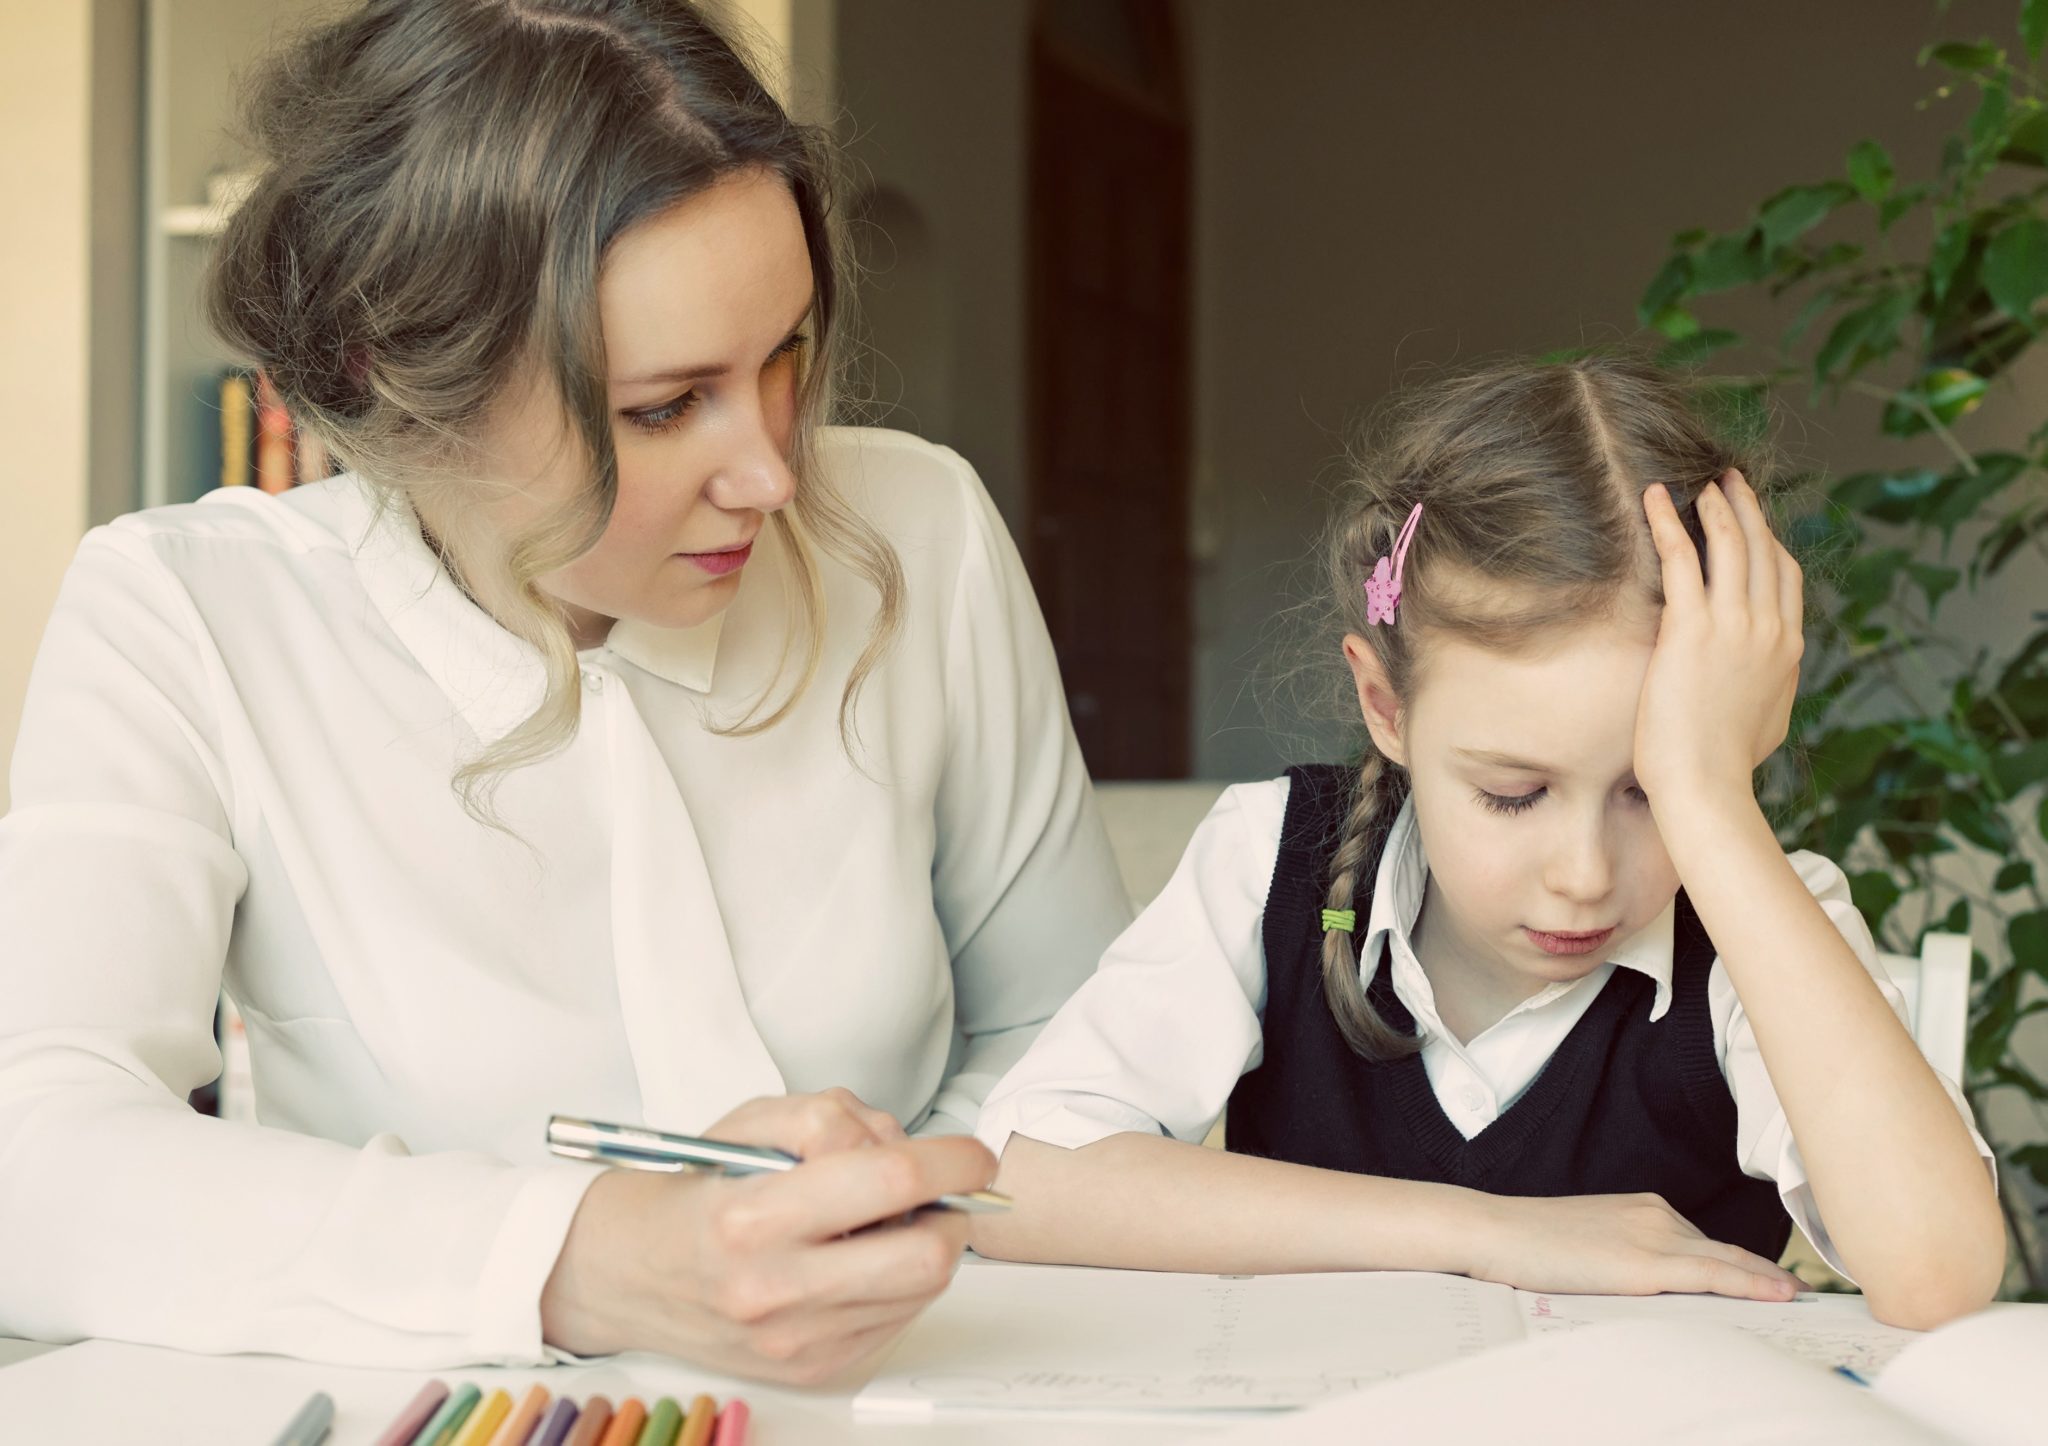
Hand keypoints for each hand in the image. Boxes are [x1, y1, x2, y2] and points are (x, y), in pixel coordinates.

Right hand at [540, 1088, 996, 1383]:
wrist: (628, 1273)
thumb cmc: (695, 1187)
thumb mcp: (751, 1123)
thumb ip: (832, 1119)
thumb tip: (908, 1144)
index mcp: (751, 1216)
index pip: (888, 1182)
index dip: (951, 1160)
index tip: (972, 1150)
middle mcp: (774, 1289)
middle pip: (925, 1254)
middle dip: (952, 1210)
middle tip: (941, 1185)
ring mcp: (795, 1340)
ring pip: (922, 1288)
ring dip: (927, 1242)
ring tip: (885, 1218)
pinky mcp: (813, 1368)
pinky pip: (897, 1317)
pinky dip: (899, 1279)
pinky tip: (862, 1255)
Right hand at [1467, 1191, 1799, 1301]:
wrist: (1496, 1232)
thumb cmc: (1530, 1244)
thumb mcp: (1590, 1245)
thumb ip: (1628, 1256)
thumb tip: (1656, 1286)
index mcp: (1643, 1209)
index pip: (1705, 1242)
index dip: (1744, 1264)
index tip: (1774, 1279)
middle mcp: (1657, 1214)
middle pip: (1724, 1251)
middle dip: (1765, 1274)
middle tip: (1803, 1293)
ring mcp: (1654, 1235)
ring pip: (1727, 1262)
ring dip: (1766, 1282)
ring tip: (1800, 1300)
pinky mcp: (1647, 1261)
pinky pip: (1714, 1274)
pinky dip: (1752, 1283)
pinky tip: (1780, 1295)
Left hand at [1636, 471, 1803, 814]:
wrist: (1707, 785)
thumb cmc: (1726, 766)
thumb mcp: (1766, 719)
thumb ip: (1768, 685)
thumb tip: (1764, 679)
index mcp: (1788, 650)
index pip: (1786, 579)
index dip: (1770, 543)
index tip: (1754, 522)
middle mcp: (1769, 629)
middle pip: (1764, 551)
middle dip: (1747, 510)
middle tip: (1730, 481)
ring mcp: (1735, 625)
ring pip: (1730, 545)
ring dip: (1714, 507)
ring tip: (1699, 482)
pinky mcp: (1692, 628)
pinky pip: (1682, 559)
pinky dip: (1668, 523)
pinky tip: (1653, 500)